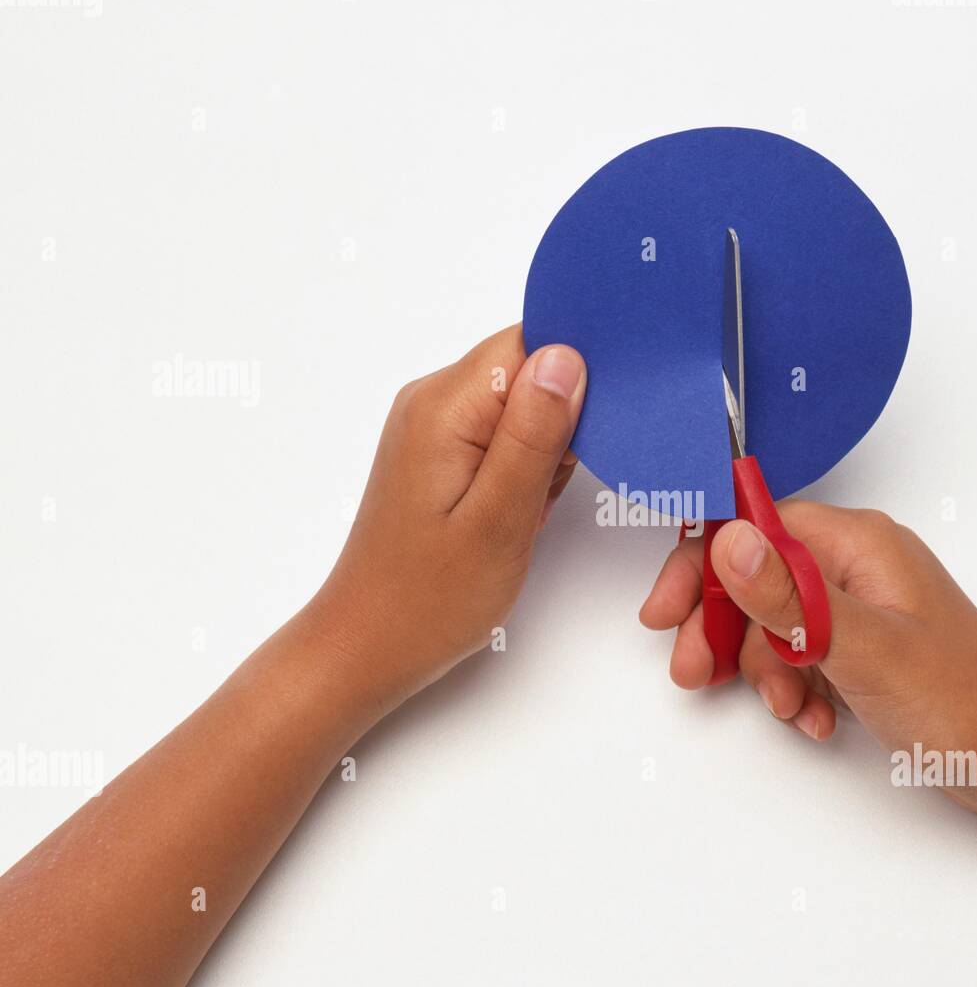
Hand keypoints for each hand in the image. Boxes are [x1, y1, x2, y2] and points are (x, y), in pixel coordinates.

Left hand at [311, 326, 585, 717]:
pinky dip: (527, 471)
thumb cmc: (429, 598)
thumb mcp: (498, 520)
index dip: (578, 372)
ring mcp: (435, 428)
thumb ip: (535, 434)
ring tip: (528, 510)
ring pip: (524, 407)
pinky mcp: (442, 454)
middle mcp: (434, 402)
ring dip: (547, 453)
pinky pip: (505, 437)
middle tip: (548, 488)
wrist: (369, 645)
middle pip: (530, 370)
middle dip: (564, 422)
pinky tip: (518, 513)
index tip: (598, 424)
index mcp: (445, 407)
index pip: (532, 341)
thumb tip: (567, 356)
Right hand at [639, 501, 976, 818]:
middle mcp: (858, 567)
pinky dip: (797, 688)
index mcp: (858, 544)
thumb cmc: (963, 699)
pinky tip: (817, 719)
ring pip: (776, 624)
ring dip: (767, 670)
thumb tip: (730, 540)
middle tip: (696, 674)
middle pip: (757, 578)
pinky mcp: (868, 650)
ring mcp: (863, 609)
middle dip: (725, 630)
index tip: (666, 612)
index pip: (754, 526)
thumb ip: (790, 594)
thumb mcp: (864, 646)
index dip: (702, 564)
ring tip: (790, 709)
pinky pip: (805, 657)